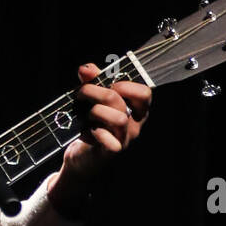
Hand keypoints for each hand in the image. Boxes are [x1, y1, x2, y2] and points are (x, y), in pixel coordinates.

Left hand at [46, 63, 151, 217]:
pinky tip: (87, 132)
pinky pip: (111, 142)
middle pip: (121, 101)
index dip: (126, 84)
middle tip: (81, 93)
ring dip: (95, 112)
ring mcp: (125, 139)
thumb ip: (93, 82)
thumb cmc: (92, 125)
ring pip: (118, 119)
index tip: (107, 83)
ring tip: (86, 116)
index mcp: (135, 109)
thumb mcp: (93, 100)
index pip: (144, 93)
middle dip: (96, 92)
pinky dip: (95, 134)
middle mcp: (134, 124)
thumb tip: (85, 68)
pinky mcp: (111, 153)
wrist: (82, 157)